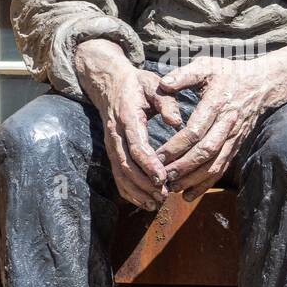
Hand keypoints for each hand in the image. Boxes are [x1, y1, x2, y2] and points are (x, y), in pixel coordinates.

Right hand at [74, 40, 181, 209]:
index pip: (136, 145)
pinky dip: (129, 191)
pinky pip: (117, 175)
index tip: (162, 177)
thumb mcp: (154, 85)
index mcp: (127, 117)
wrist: (110, 83)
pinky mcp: (112, 151)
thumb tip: (176, 122)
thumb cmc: (137, 84)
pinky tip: (144, 202)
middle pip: (126, 165)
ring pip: (120, 174)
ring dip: (137, 191)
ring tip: (156, 203)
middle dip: (144, 183)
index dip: (148, 163)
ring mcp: (111, 144)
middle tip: (164, 195)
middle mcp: (115, 134)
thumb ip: (167, 103)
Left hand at [155, 57, 269, 200]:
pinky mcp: (235, 147)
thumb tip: (163, 83)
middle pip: (205, 152)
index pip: (195, 130)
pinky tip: (188, 195)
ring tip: (171, 188)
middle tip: (162, 175)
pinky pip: (221, 169)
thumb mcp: (206, 66)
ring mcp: (233, 139)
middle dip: (182, 167)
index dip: (176, 145)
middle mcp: (227, 125)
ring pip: (214, 165)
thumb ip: (184, 74)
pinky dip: (205, 184)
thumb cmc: (228, 74)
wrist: (261, 85)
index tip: (157, 154)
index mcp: (217, 103)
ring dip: (192, 180)